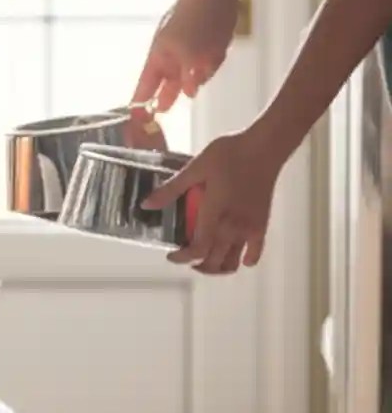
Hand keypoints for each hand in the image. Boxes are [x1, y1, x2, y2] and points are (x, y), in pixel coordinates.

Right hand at [132, 0, 239, 111]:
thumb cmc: (192, 22)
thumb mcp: (187, 55)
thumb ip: (187, 78)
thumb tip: (188, 94)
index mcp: (158, 59)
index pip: (144, 88)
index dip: (140, 104)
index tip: (137, 120)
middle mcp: (171, 60)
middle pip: (165, 86)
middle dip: (165, 98)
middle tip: (161, 114)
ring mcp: (189, 56)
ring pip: (191, 79)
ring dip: (198, 79)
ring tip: (205, 63)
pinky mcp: (207, 52)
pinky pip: (208, 68)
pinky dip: (211, 66)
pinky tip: (215, 53)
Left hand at [140, 129, 282, 274]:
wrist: (265, 146)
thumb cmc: (230, 153)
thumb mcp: (196, 167)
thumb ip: (172, 189)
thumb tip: (146, 204)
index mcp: (214, 214)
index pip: (198, 250)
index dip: (182, 258)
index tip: (171, 254)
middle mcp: (232, 226)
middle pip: (214, 262)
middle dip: (196, 265)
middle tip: (186, 254)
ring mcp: (249, 227)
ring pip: (234, 262)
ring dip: (218, 266)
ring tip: (207, 258)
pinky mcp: (262, 223)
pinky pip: (256, 251)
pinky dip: (246, 259)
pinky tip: (237, 254)